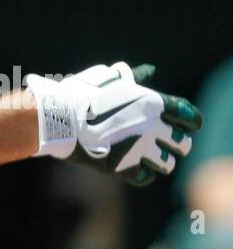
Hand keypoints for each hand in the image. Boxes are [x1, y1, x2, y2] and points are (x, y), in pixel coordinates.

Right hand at [28, 61, 201, 186]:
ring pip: (167, 163)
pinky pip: (146, 177)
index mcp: (153, 102)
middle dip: (178, 143)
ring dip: (162, 160)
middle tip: (170, 143)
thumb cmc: (81, 93)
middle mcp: (152, 126)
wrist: (58, 117)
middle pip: (183, 143)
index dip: (190, 121)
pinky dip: (144, 173)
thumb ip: (132, 78)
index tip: (186, 124)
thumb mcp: (108, 78)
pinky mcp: (124, 167)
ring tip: (154, 157)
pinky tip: (138, 167)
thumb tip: (149, 71)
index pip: (189, 116)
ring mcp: (140, 148)